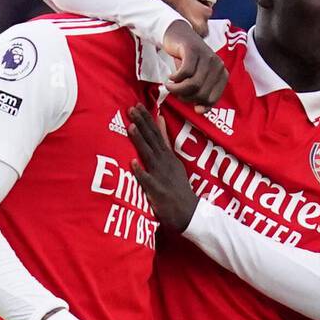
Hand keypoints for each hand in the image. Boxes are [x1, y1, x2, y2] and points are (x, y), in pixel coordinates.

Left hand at [128, 103, 197, 231]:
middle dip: (142, 123)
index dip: (147, 120)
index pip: (157, 134)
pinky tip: (133, 163)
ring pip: (149, 155)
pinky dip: (141, 172)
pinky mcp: (157, 191)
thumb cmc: (178, 189)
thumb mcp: (174, 162)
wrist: (188, 213)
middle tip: (132, 108)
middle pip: (152, 140)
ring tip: (131, 126)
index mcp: (168, 157)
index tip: (138, 106)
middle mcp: (165, 163)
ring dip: (140, 141)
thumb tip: (160, 121)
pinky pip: (147, 181)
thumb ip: (165, 142)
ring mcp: (161, 177)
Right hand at [161, 19, 227, 109]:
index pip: (212, 99)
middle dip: (185, 97)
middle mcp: (218, 65)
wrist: (178, 35)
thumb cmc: (187, 61)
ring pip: (193, 84)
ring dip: (178, 90)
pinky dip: (175, 79)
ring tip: (170, 86)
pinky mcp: (193, 50)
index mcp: (222, 74)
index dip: (198, 103)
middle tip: (175, 92)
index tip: (187, 100)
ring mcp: (207, 56)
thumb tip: (199, 111)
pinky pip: (185, 73)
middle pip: (201, 93)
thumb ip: (200, 96)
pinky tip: (170, 77)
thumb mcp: (196, 80)